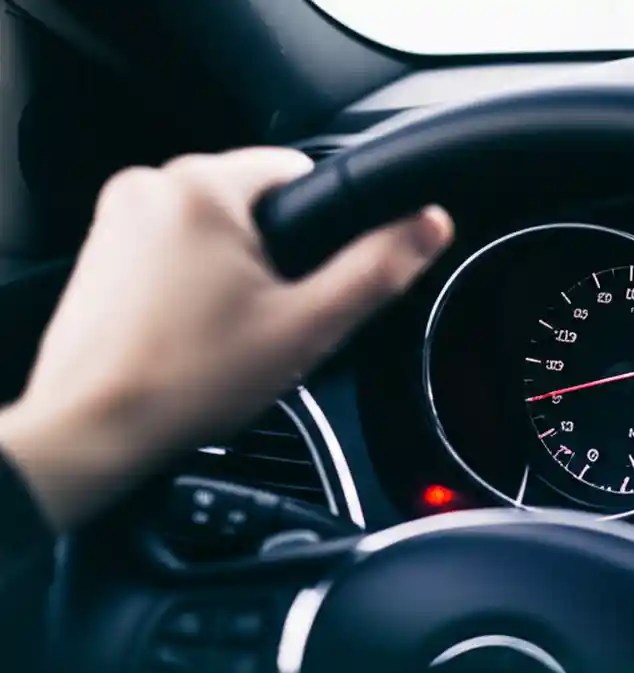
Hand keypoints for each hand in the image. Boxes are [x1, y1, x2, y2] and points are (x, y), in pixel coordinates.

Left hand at [0, 148, 452, 530]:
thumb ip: (376, 269)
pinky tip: (190, 332)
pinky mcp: (99, 250)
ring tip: (222, 331)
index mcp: (202, 187)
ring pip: (214, 229)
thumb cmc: (187, 382)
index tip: (304, 282)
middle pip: (255, 204)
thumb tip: (429, 225)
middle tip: (263, 319)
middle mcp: (149, 186)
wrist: (95, 430)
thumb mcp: (307, 326)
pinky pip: (172, 248)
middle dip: (271, 257)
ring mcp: (115, 217)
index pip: (297, 172)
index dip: (321, 230)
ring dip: (230, 271)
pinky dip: (191, 283)